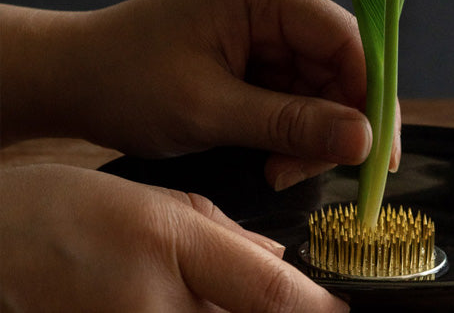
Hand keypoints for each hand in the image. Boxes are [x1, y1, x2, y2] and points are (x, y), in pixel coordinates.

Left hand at [0, 0, 399, 188]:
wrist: (69, 79)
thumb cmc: (124, 82)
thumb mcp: (210, 111)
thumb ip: (291, 124)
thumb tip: (364, 140)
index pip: (345, 36)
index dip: (372, 93)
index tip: (378, 151)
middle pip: (340, 64)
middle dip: (334, 123)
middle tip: (302, 172)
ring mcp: (267, 24)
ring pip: (322, 85)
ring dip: (310, 133)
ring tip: (276, 169)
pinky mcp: (258, 50)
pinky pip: (297, 92)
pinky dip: (291, 130)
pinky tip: (270, 156)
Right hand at [0, 163, 347, 311]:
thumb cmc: (58, 215)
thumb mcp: (154, 202)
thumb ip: (227, 236)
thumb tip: (277, 261)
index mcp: (170, 252)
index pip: (271, 294)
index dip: (320, 307)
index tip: (343, 310)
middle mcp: (155, 311)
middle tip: (277, 298)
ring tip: (202, 292)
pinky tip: (183, 305)